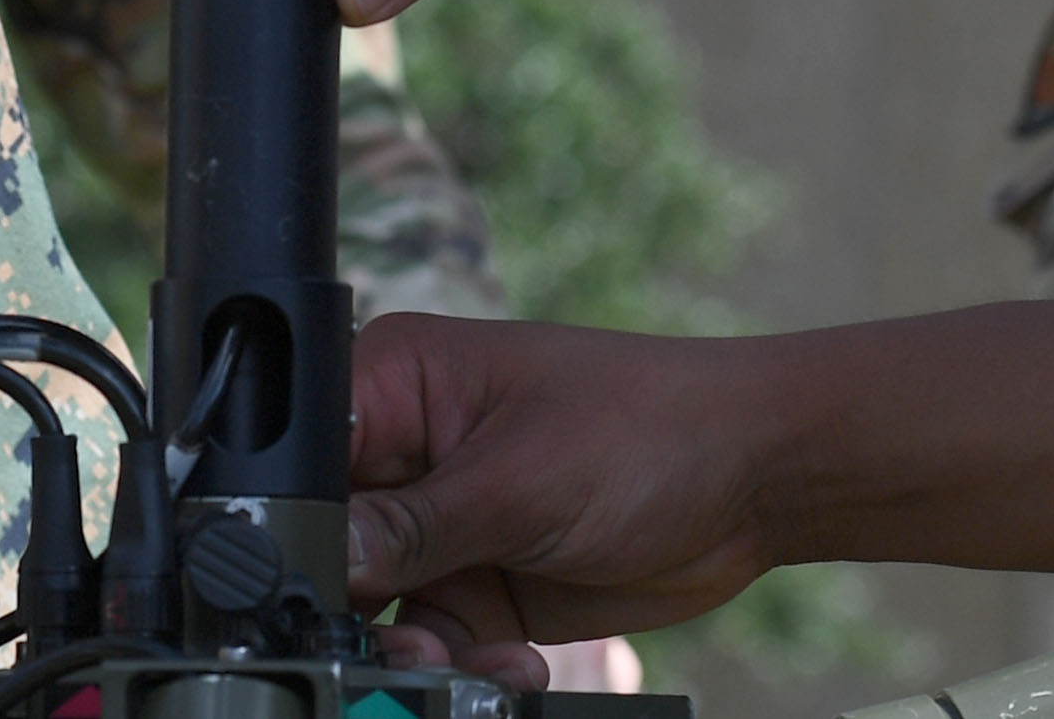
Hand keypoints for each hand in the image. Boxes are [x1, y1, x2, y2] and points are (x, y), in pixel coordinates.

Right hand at [350, 314, 787, 672]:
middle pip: (332, 543)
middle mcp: (408, 453)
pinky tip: (513, 669)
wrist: (751, 481)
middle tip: (400, 638)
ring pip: (376, 608)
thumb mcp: (520, 478)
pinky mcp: (481, 585)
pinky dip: (460, 670)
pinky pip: (435, 643)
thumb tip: (325, 557)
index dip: (302, 522)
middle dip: (357, 605)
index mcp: (396, 384)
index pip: (307, 456)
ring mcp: (443, 524)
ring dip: (411, 650)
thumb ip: (415, 524)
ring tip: (456, 662)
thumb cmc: (645, 427)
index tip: (321, 584)